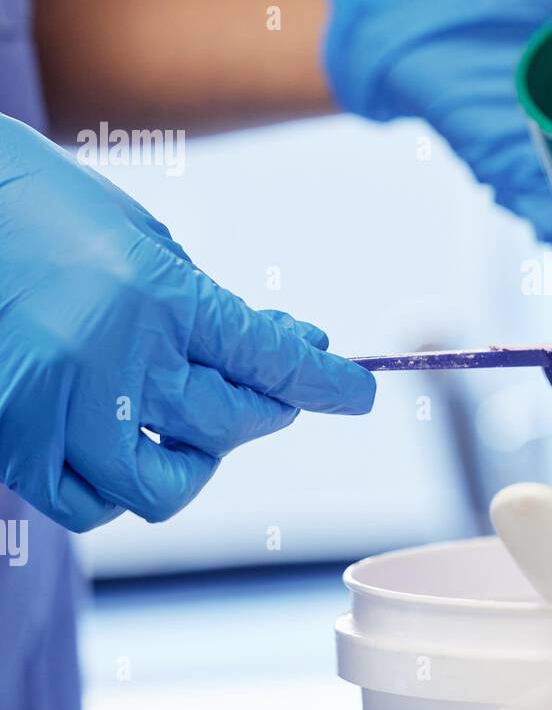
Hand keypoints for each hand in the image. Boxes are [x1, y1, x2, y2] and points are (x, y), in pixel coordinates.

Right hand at [0, 116, 374, 532]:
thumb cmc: (47, 207)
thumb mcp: (145, 241)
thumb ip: (201, 308)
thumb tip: (267, 354)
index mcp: (156, 297)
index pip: (267, 358)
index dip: (323, 382)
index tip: (358, 393)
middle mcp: (111, 361)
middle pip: (227, 424)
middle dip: (267, 410)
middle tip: (272, 393)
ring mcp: (55, 410)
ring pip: (160, 486)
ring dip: (195, 462)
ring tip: (192, 427)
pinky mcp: (9, 440)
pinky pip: (85, 502)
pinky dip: (115, 487)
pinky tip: (124, 445)